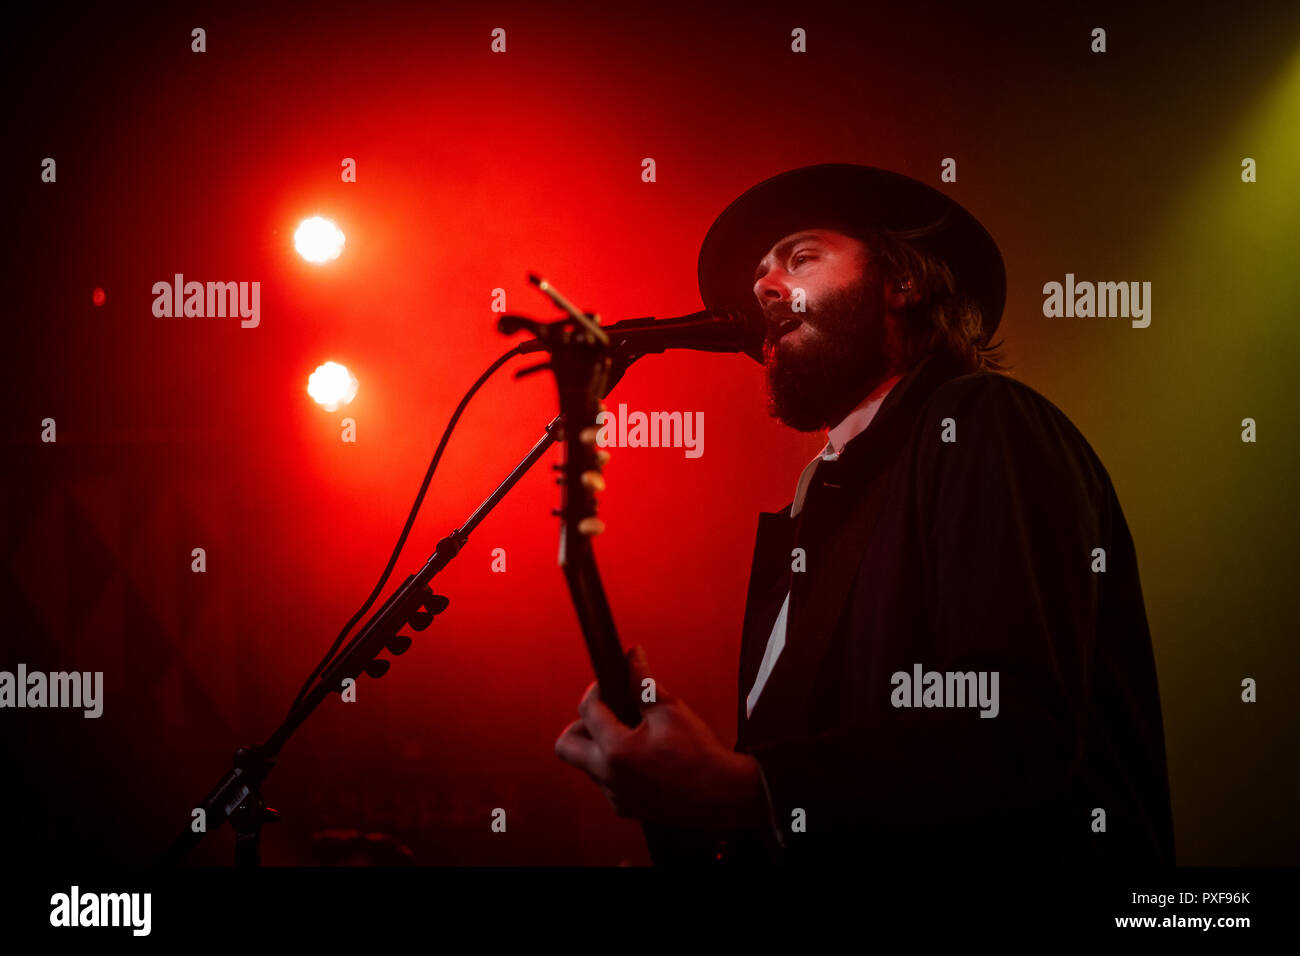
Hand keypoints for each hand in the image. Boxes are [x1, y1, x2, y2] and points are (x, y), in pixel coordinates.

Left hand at [554, 645, 765, 829]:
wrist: (724, 793)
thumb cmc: (700, 752)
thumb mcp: (670, 709)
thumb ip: (642, 682)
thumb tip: (631, 655)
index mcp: (616, 750)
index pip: (588, 710)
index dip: (597, 689)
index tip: (611, 683)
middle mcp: (608, 776)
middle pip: (566, 745)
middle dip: (581, 724)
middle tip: (607, 714)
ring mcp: (615, 795)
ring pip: (586, 764)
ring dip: (599, 745)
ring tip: (630, 733)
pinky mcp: (624, 807)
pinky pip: (605, 782)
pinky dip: (613, 765)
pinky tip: (640, 756)